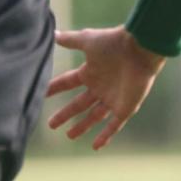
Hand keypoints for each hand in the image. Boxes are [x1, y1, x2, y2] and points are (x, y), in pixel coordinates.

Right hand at [46, 26, 165, 149]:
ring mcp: (113, 98)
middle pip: (79, 104)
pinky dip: (105, 135)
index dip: (55, 88)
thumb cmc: (114, 43)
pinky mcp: (125, 107)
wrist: (140, 49)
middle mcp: (100, 86)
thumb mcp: (87, 40)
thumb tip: (52, 34)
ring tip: (69, 136)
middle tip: (51, 125)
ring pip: (94, 116)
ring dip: (82, 127)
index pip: (68, 82)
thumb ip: (70, 40)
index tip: (41, 94)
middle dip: (65, 114)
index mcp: (90, 72)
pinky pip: (114, 125)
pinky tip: (96, 146)